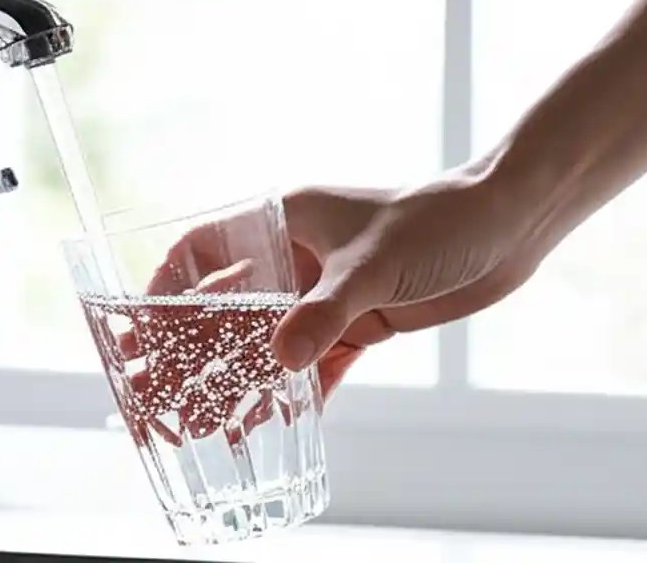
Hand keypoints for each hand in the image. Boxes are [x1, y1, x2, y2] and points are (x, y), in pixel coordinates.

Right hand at [138, 169, 549, 399]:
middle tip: (150, 386)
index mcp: (283, 220)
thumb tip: (279, 363)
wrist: (508, 230)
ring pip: (264, 342)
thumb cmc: (438, 221)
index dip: (166, 284)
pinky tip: (267, 425)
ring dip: (233, 379)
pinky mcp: (358, 325)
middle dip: (188, 348)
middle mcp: (294, 258)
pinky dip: (293, 394)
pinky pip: (313, 365)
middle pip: (225, 306)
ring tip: (196, 420)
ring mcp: (324, 294)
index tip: (138, 323)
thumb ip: (323, 314)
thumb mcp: (371, 266)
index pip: (204, 248)